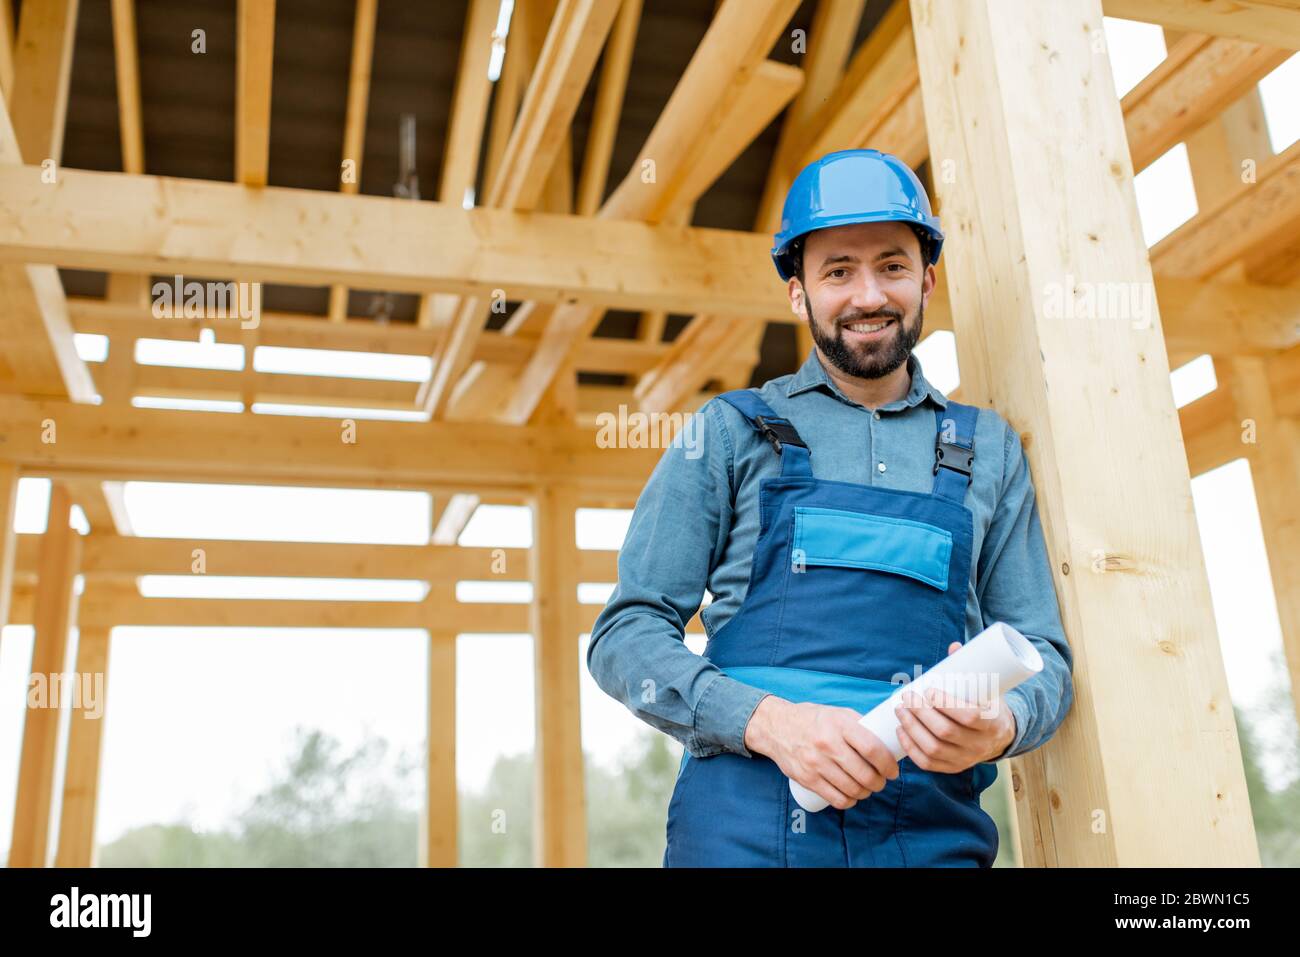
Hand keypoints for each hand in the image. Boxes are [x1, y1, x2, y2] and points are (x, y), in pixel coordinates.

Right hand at [744, 695, 899, 810]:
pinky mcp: (807, 778)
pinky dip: (850, 802)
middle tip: (881, 781)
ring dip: (866, 793)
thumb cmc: (812, 719)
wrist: (776, 727)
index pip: (872, 749)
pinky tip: (852, 796)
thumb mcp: (837, 713)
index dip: (887, 764)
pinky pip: (836, 799)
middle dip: (879, 782)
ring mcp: (816, 763)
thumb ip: (860, 726)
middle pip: (865, 774)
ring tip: (867, 788)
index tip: (892, 770)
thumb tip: (885, 740)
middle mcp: (828, 744)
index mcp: (839, 724)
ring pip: (852, 789)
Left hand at [894, 641, 1016, 772]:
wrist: (999, 736)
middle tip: (907, 696)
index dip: (946, 704)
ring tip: (900, 710)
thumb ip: (969, 669)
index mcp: (992, 723)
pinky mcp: (952, 768)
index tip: (929, 689)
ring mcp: (965, 759)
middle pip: (946, 732)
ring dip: (912, 728)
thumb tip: (954, 646)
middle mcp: (979, 745)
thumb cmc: (987, 705)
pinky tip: (901, 731)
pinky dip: (910, 748)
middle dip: (921, 712)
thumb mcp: (986, 689)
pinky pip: (928, 763)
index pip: (969, 717)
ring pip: (933, 749)